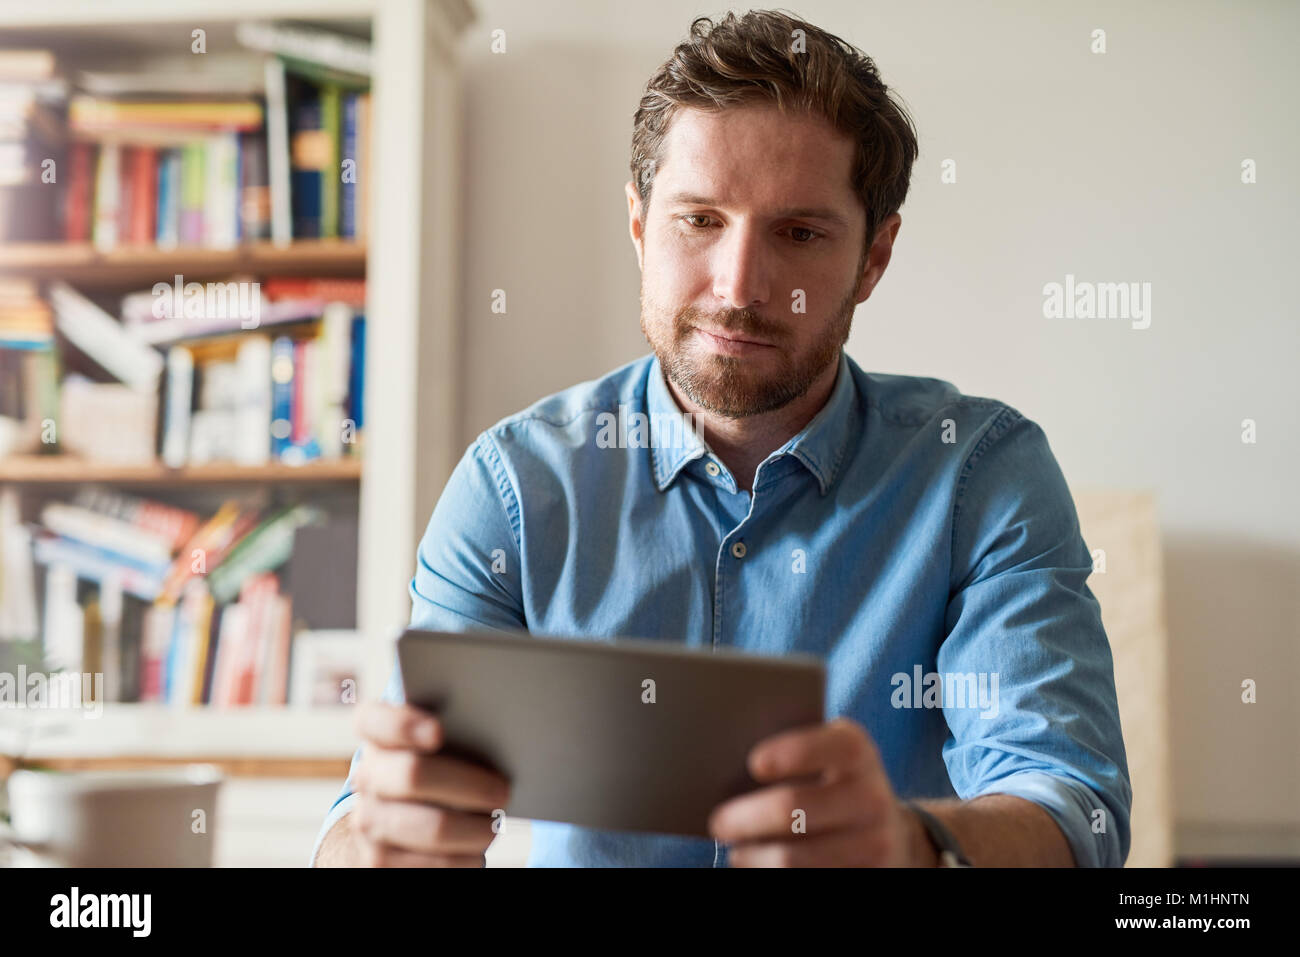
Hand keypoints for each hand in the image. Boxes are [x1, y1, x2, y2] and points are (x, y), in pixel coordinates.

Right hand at [350, 700, 510, 866]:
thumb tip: (500, 732)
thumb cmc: (440, 769)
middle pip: (413, 774)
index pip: (373, 720)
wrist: (400, 824)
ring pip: (433, 827)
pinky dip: (465, 859)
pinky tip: (476, 851)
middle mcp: (366, 776)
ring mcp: (366, 821)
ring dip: (474, 830)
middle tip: (503, 792)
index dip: (401, 724)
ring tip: (495, 826)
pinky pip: (433, 865)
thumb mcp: (439, 744)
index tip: (438, 732)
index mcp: (376, 735)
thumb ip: (456, 727)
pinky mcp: (377, 862)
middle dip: (468, 785)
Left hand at [707, 717, 934, 866]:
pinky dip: (771, 874)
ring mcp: (873, 843)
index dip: (789, 753)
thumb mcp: (828, 756)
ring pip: (791, 858)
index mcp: (857, 751)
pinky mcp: (866, 876)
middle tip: (718, 824)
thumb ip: (793, 753)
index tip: (755, 764)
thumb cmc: (836, 783)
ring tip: (736, 854)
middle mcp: (870, 797)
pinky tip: (760, 867)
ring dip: (753, 858)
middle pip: (792, 808)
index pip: (823, 747)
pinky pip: (806, 879)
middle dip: (743, 818)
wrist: (890, 832)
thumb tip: (728, 772)